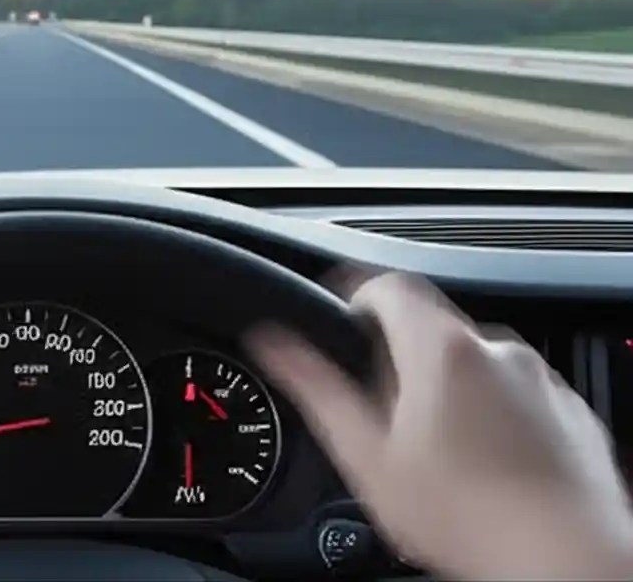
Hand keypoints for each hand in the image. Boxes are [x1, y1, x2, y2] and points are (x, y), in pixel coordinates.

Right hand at [248, 272, 632, 579]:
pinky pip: (517, 399)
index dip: (354, 297)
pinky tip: (481, 469)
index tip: (339, 318)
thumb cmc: (465, 516)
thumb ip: (315, 387)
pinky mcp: (569, 412)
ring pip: (474, 368)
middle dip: (400, 363)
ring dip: (449, 395)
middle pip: (429, 330)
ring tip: (436, 458)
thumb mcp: (365, 454)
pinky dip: (493, 420)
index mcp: (440, 348)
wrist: (563, 561)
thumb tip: (270, 342)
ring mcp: (540, 381)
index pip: (387, 286)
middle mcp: (496, 350)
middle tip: (382, 419)